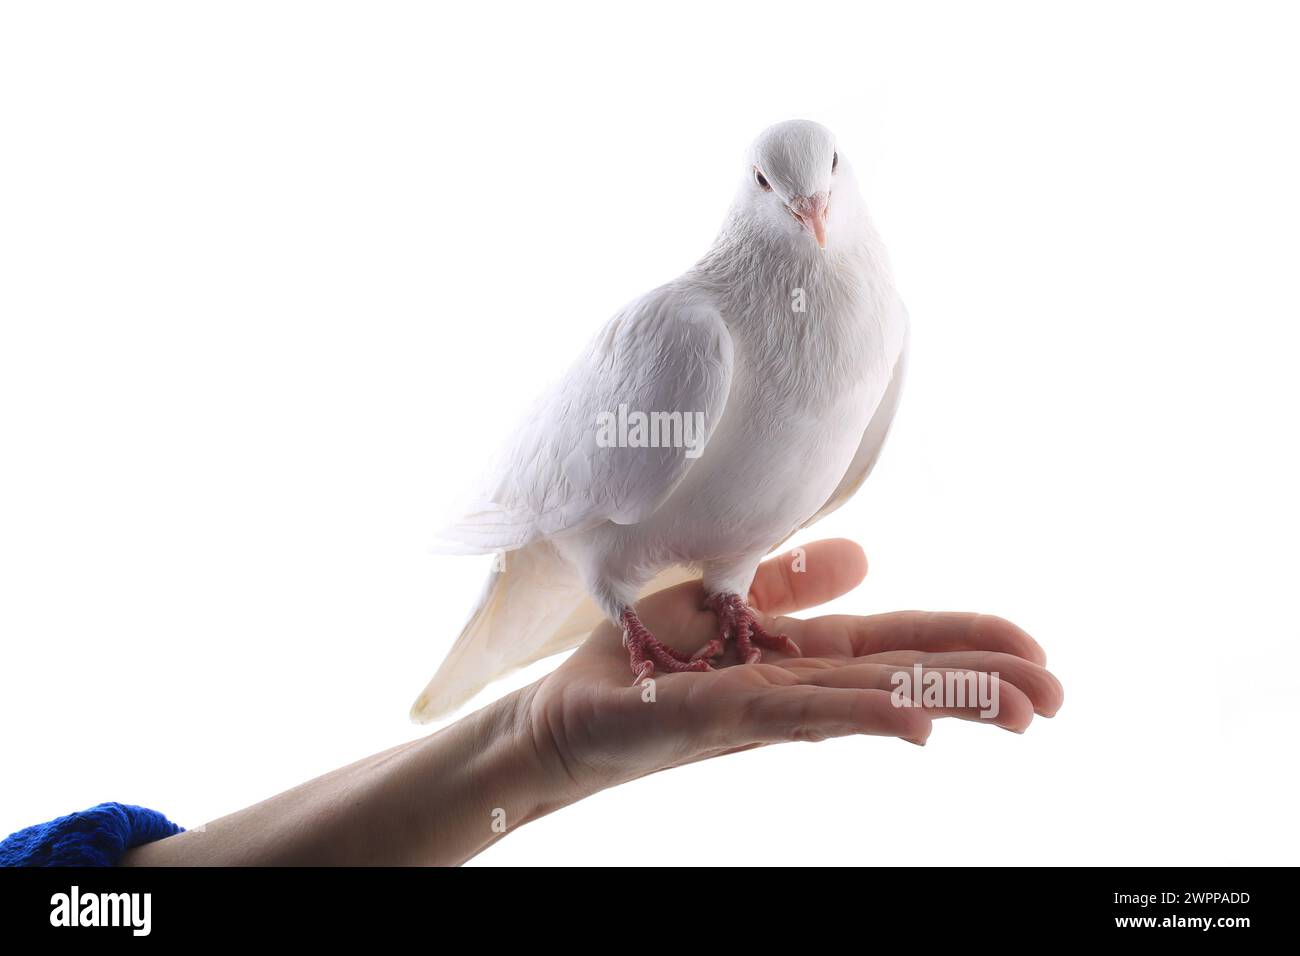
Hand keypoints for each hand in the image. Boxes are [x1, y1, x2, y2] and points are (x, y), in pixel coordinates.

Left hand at [520, 538, 1063, 801]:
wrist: (567, 706)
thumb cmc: (644, 659)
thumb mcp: (727, 600)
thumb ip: (792, 580)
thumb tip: (866, 553)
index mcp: (801, 654)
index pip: (896, 644)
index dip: (961, 642)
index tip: (1033, 649)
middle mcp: (795, 684)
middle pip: (901, 676)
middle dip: (979, 683)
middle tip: (1059, 697)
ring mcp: (762, 706)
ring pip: (867, 699)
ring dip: (944, 702)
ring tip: (1019, 711)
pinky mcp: (719, 716)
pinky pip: (797, 712)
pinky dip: (859, 715)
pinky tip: (915, 721)